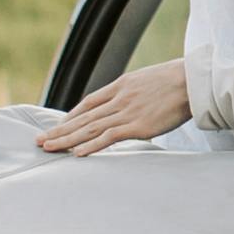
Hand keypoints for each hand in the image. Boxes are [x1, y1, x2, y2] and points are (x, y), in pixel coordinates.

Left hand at [37, 62, 192, 155]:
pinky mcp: (138, 126)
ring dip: (67, 139)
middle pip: (82, 117)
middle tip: (40, 141)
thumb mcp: (149, 80)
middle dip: (60, 130)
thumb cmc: (177, 81)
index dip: (71, 116)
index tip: (58, 126)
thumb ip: (136, 91)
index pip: (88, 103)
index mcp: (121, 86)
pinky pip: (108, 137)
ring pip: (89, 128)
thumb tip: (133, 100)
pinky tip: (77, 153)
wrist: (192, 81)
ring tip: (49, 148)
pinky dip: (91, 145)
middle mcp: (119, 99)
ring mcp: (127, 112)